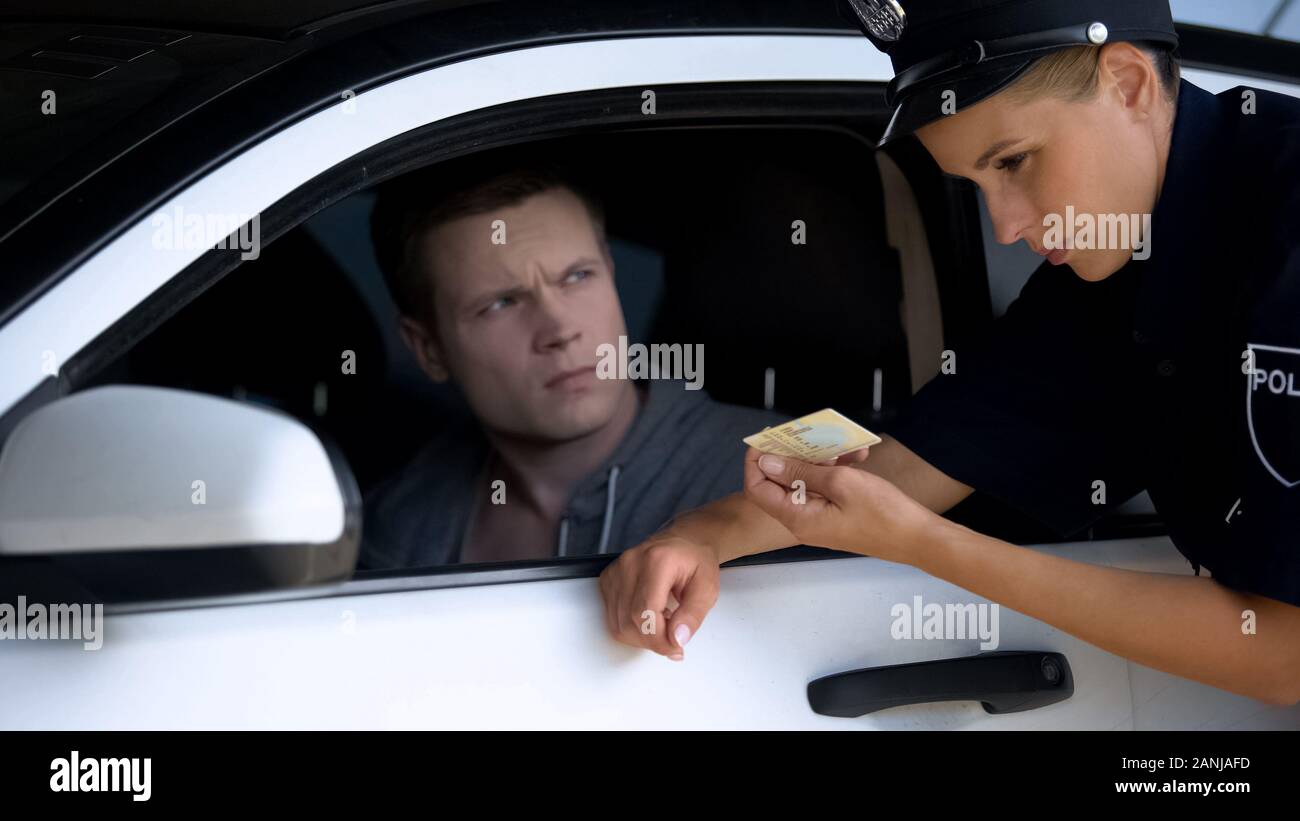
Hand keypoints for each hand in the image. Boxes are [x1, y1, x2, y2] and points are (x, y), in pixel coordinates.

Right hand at [598, 532, 719, 660]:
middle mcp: (631, 563)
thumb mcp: (707, 588)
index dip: (659, 639)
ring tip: (663, 623)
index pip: (645, 613)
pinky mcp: (609, 578)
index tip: (676, 647)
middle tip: (674, 638)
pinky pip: (612, 617)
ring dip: (642, 636)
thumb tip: (677, 639)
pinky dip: (631, 627)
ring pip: (618, 624)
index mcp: (657, 561)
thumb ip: (693, 615)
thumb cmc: (696, 561)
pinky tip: (649, 616)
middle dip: (653, 641)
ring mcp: (617, 570)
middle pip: (629, 622)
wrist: (685, 541)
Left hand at [742, 447, 940, 565]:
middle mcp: (802, 520)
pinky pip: (824, 488)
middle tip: (809, 434)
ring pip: (805, 481)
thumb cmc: (882, 513)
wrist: (917, 537)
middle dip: (793, 454)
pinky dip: (835, 470)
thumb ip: (800, 471)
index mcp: (797, 517)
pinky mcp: (834, 514)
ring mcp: (818, 518)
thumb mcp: (840, 483)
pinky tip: (857, 457)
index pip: (757, 488)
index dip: (756, 461)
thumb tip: (767, 462)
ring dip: (820, 459)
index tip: (768, 437)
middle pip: (780, 482)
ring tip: (845, 445)